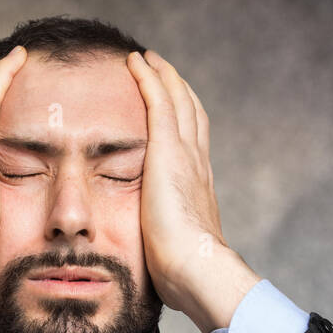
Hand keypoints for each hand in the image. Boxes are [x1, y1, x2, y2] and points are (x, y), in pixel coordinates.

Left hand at [126, 50, 260, 332]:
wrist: (196, 268)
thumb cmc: (184, 274)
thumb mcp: (172, 253)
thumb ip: (163, 247)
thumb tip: (154, 266)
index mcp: (197, 188)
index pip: (192, 144)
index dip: (183, 122)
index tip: (172, 110)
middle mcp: (197, 165)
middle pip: (191, 114)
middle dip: (177, 90)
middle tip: (162, 71)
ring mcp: (185, 155)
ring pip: (178, 100)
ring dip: (163, 75)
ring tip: (146, 59)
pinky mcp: (169, 151)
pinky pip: (159, 101)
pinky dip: (150, 78)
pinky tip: (135, 62)